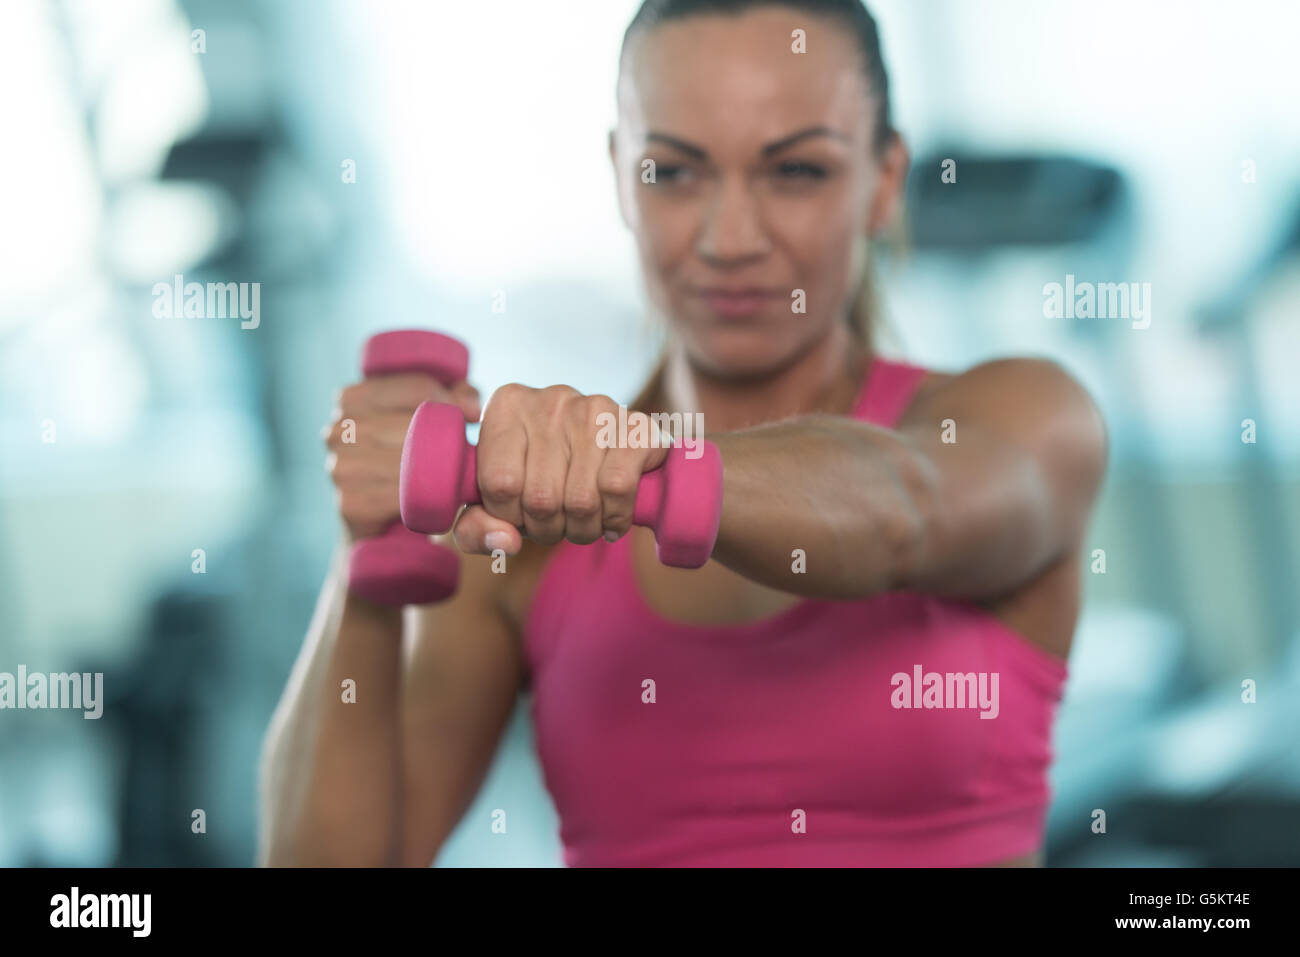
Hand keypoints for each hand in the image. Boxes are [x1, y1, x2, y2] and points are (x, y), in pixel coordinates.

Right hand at [325, 373, 480, 541]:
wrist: (382, 526)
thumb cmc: (412, 462)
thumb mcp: (430, 418)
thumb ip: (455, 395)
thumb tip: (471, 406)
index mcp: (352, 399)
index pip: (416, 386)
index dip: (452, 399)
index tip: (472, 416)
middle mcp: (338, 430)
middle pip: (415, 423)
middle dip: (450, 437)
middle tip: (471, 450)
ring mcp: (340, 467)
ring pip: (411, 460)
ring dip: (442, 469)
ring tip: (458, 473)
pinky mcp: (351, 503)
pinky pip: (403, 496)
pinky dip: (427, 497)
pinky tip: (436, 496)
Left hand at [452, 384, 668, 555]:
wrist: (607, 452)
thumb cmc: (538, 478)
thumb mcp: (492, 502)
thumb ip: (477, 528)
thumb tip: (506, 543)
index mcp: (507, 407)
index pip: (499, 483)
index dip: (511, 517)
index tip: (520, 516)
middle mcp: (551, 399)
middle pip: (541, 497)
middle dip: (548, 529)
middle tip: (555, 525)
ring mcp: (596, 408)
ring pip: (582, 499)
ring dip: (583, 530)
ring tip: (582, 523)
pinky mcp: (636, 425)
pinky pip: (618, 487)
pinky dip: (615, 518)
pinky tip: (611, 518)